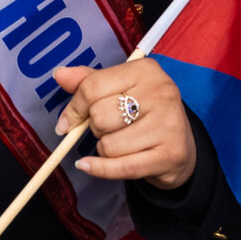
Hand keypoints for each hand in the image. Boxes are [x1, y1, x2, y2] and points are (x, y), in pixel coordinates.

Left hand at [52, 59, 196, 189]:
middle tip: (110, 128)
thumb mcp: (119, 88)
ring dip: (105, 150)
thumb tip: (60, 74)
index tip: (68, 121)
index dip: (74, 108)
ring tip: (122, 143)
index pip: (92, 87)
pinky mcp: (170, 155)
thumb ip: (89, 81)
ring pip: (108, 146)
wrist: (180, 145)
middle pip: (99, 117)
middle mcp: (161, 93)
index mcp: (146, 70)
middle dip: (95, 128)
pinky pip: (121, 168)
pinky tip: (88, 165)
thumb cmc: (143, 112)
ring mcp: (168, 124)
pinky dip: (99, 169)